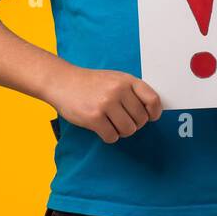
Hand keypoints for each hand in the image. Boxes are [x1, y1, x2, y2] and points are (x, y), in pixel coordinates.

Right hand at [46, 66, 161, 143]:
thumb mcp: (116, 79)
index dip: (154, 113)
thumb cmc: (91, 83)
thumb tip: (152, 112)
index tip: (150, 117)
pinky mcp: (94, 117)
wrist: (62, 82)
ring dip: (121, 131)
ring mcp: (106, 104)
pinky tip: (101, 127)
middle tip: (120, 119)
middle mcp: (118, 90)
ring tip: (110, 123)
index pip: (153, 100)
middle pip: (141, 120)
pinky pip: (112, 136)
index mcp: (127, 80)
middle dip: (133, 124)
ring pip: (128, 130)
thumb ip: (132, 91)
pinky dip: (108, 136)